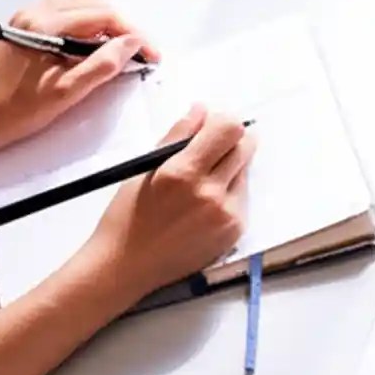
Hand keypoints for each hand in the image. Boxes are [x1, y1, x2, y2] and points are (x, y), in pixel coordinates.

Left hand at [0, 0, 159, 152]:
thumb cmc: (17, 109)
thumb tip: (131, 44)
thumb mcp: (67, 92)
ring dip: (102, 16)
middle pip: (93, 2)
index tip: (150, 54)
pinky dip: (84, 19)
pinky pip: (62, 8)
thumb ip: (103, 64)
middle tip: (138, 51)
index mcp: (46, 26)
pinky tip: (91, 43)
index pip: (104, 16)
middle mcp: (36, 13)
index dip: (134, 34)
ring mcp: (28, 17)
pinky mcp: (26, 26)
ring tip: (115, 43)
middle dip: (122, 25)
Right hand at [81, 104, 255, 302]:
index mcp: (183, 172)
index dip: (224, 121)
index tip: (214, 124)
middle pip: (246, 146)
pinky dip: (230, 192)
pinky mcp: (235, 230)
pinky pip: (243, 197)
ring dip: (231, 167)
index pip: (229, 129)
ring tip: (201, 181)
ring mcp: (227, 214)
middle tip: (212, 147)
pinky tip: (204, 203)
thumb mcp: (145, 168)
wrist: (128, 265)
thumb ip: (178, 135)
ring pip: (246, 171)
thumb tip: (202, 109)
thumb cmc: (128, 216)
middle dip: (232, 140)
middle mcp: (211, 192)